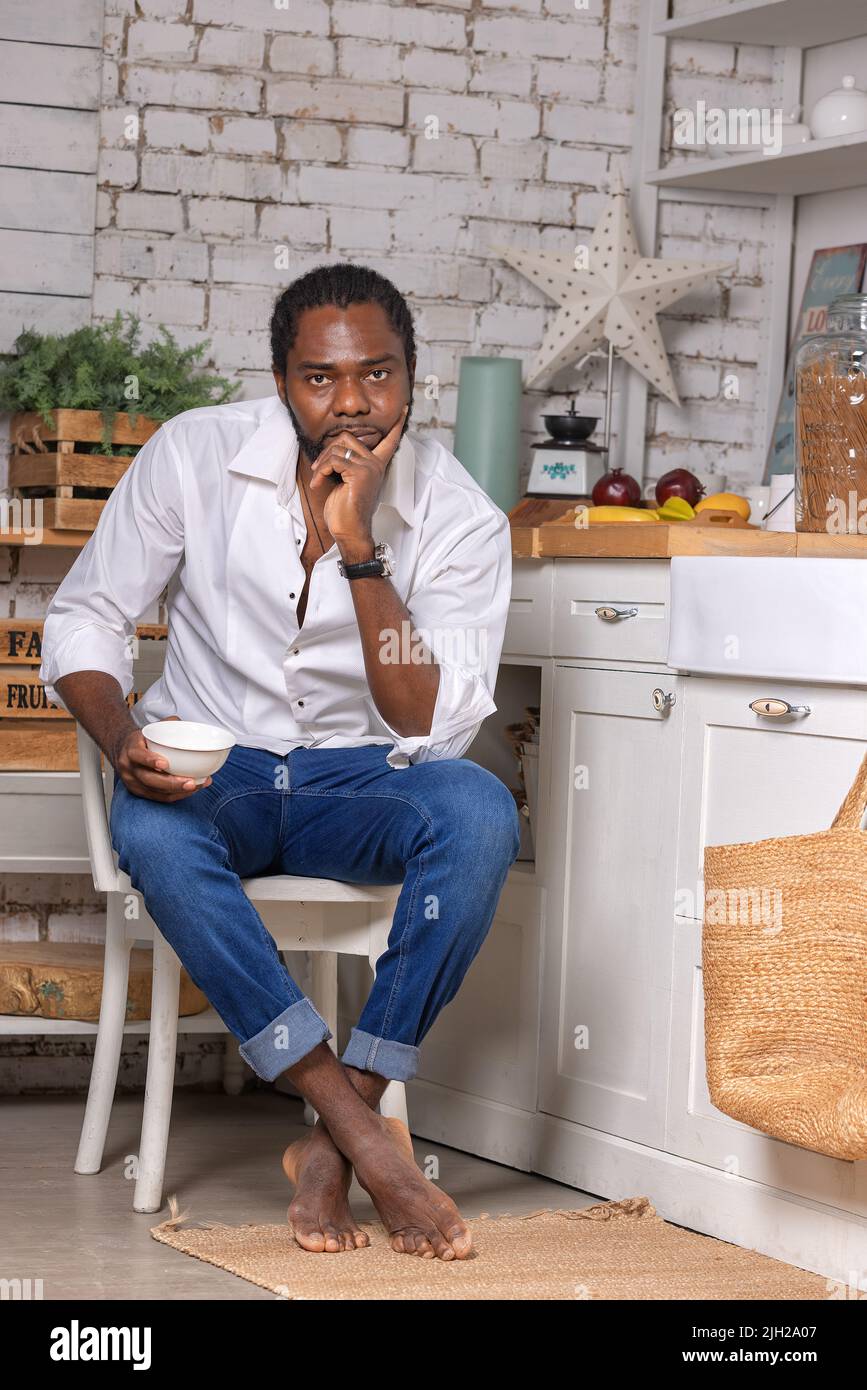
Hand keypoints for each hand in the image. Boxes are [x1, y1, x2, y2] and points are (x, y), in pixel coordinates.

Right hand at [112, 717, 212, 802]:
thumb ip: (168, 724)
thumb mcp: (150, 729)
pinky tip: (188, 791)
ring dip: (177, 791)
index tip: (165, 763)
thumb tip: (186, 723)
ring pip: (155, 791)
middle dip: (171, 783)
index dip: (150, 760)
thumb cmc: (141, 741)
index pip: (138, 755)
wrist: (123, 750)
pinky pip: (158, 797)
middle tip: (190, 782)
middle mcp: (129, 767)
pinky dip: (175, 796)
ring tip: (195, 786)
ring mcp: (132, 781)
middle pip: (149, 779)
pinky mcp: (139, 791)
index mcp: (131, 749)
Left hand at [310, 405, 408, 544]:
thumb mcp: (345, 480)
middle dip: (326, 451)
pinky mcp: (359, 474)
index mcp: (376, 465)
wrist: (349, 531)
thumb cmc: (344, 510)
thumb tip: (333, 448)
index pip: (390, 441)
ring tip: (318, 479)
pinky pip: (334, 461)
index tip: (404, 410)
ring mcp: (369, 468)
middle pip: (346, 438)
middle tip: (318, 468)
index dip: (397, 424)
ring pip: (336, 449)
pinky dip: (321, 471)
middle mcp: (376, 464)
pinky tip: (319, 485)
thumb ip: (346, 463)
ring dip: (320, 464)